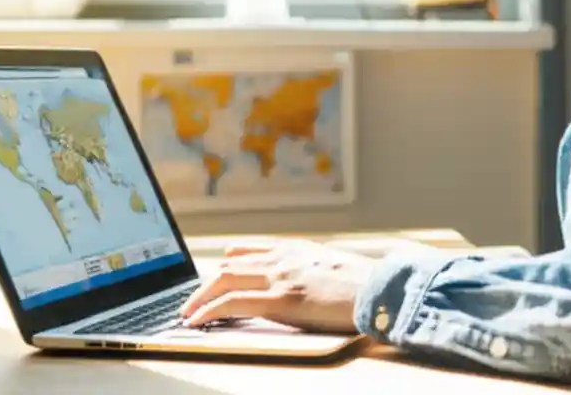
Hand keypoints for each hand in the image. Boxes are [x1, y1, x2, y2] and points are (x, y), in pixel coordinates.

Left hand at [178, 239, 376, 333]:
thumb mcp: (334, 267)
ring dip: (200, 298)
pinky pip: (234, 303)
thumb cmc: (366, 286)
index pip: (249, 251)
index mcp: (297, 249)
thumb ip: (312, 269)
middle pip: (230, 266)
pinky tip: (197, 321)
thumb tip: (305, 282)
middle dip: (205, 285)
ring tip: (187, 314)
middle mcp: (284, 257)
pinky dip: (209, 311)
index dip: (226, 265)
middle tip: (191, 302)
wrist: (383, 290)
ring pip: (225, 280)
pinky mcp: (282, 299)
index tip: (213, 276)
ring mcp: (281, 277)